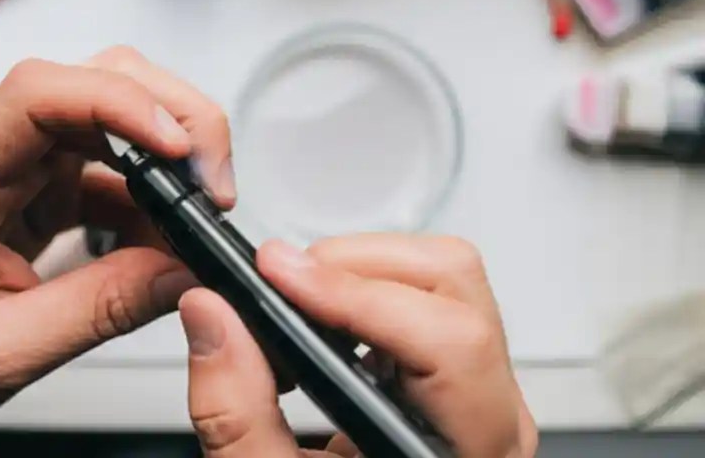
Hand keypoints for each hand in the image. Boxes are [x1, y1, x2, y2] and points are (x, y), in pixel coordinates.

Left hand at [0, 47, 233, 455]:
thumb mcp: (0, 352)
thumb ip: (97, 310)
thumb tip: (184, 274)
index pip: (35, 94)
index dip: (117, 103)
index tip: (176, 146)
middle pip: (90, 81)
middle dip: (167, 116)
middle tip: (212, 183)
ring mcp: (10, 159)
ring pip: (108, 112)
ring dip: (167, 153)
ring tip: (197, 216)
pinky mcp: (33, 181)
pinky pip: (107, 163)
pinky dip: (149, 192)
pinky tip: (165, 235)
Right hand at [178, 235, 536, 457]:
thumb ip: (235, 413)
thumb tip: (213, 316)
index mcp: (465, 453)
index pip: (448, 343)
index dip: (357, 295)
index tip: (279, 277)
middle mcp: (492, 415)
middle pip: (454, 285)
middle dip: (354, 267)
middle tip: (279, 284)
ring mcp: (482, 390)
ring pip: (447, 276)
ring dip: (359, 268)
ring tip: (295, 300)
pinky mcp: (455, 373)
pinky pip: (428, 293)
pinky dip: (364, 284)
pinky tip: (319, 319)